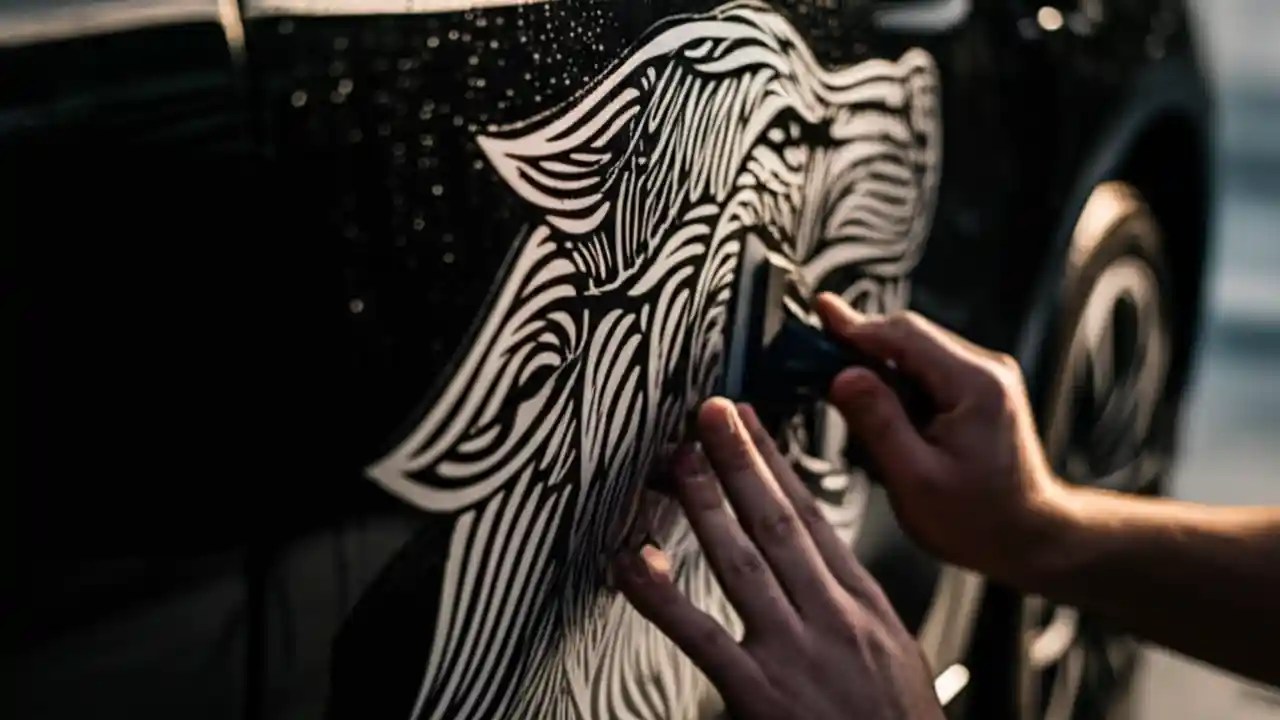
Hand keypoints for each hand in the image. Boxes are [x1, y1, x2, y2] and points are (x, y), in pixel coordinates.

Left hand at [613, 399, 943, 719]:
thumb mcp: (895, 656)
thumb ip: (852, 607)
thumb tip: (817, 564)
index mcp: (865, 607)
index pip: (814, 517)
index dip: (778, 464)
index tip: (752, 422)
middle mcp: (832, 618)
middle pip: (778, 522)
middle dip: (742, 461)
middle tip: (710, 412)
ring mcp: (795, 653)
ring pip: (742, 561)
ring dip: (706, 503)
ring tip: (678, 458)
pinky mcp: (760, 694)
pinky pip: (700, 635)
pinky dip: (660, 595)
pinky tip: (630, 562)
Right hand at [815, 293, 1069, 585]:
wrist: (1031, 538)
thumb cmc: (979, 520)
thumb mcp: (916, 480)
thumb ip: (878, 423)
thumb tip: (841, 377)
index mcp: (975, 384)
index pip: (903, 334)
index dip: (854, 325)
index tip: (818, 312)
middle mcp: (986, 369)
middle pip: (908, 336)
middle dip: (859, 344)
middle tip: (813, 356)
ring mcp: (985, 377)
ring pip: (915, 351)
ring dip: (876, 365)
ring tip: (841, 389)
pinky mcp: (978, 390)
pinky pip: (926, 370)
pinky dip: (895, 380)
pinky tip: (876, 405)